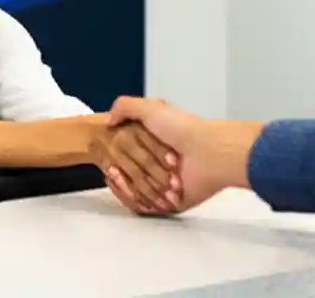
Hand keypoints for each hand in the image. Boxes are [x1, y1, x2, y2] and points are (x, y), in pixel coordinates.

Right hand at [108, 97, 263, 211]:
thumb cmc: (183, 130)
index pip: (129, 152)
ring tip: (116, 174)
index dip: (115, 152)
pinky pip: (144, 207)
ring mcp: (167, 185)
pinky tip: (125, 186)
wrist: (207, 153)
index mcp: (159, 144)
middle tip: (111, 166)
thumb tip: (109, 120)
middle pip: (130, 173)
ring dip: (124, 183)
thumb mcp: (149, 108)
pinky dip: (131, 198)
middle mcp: (163, 165)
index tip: (107, 150)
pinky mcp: (171, 203)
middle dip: (119, 169)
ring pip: (135, 191)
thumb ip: (125, 107)